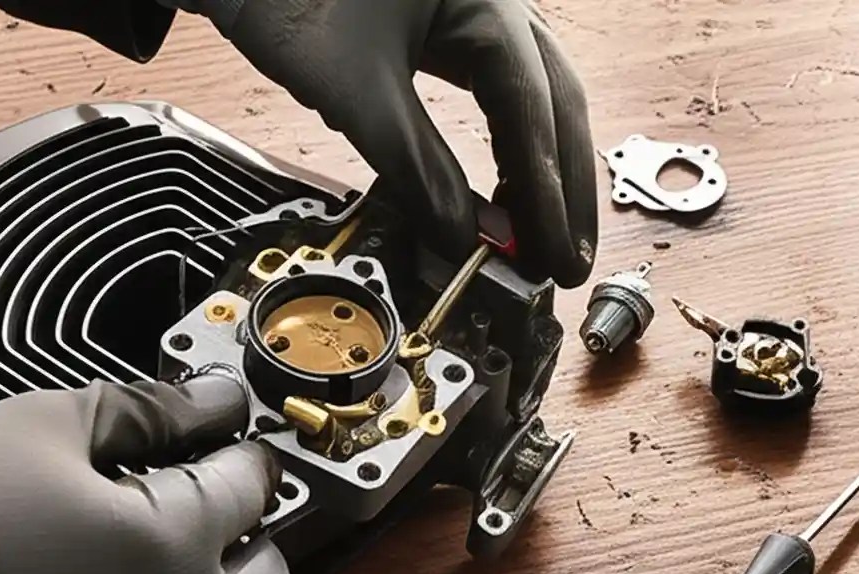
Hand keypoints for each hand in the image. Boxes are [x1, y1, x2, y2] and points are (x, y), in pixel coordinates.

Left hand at [206, 0, 597, 286]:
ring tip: (544, 235)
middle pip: (557, 102)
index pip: (534, 110)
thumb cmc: (289, 0)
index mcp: (484, 1)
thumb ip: (416, 167)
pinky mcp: (459, 24)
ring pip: (540, 96)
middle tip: (569, 262)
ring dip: (547, 168)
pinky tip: (512, 186)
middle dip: (566, 188)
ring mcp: (483, 8)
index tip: (551, 255)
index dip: (548, 194)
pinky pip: (508, 88)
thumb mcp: (356, 95)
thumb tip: (460, 237)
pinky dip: (516, 142)